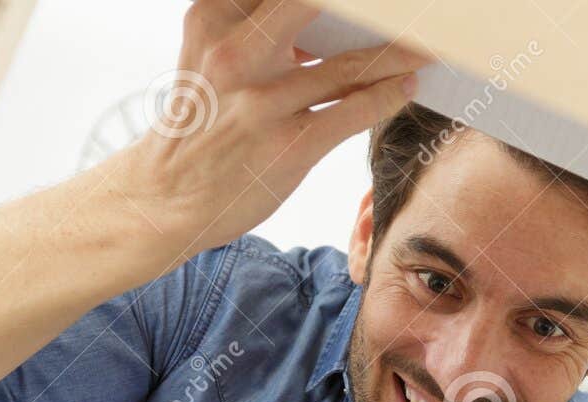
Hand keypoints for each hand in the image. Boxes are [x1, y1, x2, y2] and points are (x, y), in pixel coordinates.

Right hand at [126, 0, 425, 258]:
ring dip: (398, 54)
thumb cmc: (197, 122)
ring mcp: (264, 101)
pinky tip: (404, 88)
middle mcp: (238, 53)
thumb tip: (331, 12)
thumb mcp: (210, 51)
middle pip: (321, 5)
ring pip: (350, 64)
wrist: (162, 197)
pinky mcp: (288, 145)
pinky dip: (386, 96)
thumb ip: (257, 24)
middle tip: (413, 8)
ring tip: (424, 47)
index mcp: (215, 16)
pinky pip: (353, 111)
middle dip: (375, 8)